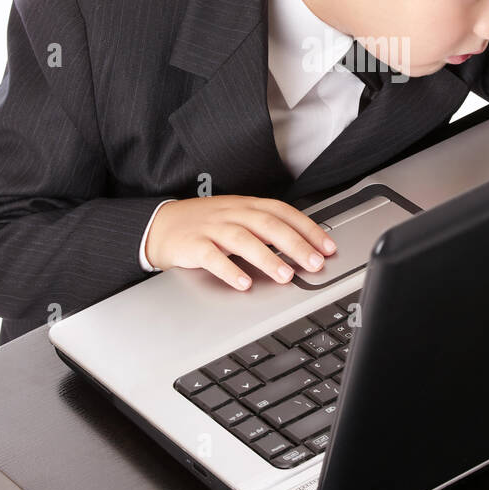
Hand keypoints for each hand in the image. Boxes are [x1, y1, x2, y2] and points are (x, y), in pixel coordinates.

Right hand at [145, 194, 336, 290]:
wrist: (161, 225)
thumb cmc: (205, 224)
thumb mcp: (237, 218)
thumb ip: (266, 229)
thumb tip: (303, 247)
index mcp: (247, 205)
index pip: (283, 213)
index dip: (308, 229)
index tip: (327, 247)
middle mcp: (232, 213)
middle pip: (268, 225)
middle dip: (295, 245)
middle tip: (315, 263)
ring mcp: (212, 228)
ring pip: (244, 239)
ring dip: (268, 258)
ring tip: (286, 275)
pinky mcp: (192, 245)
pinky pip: (212, 257)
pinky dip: (229, 271)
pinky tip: (244, 283)